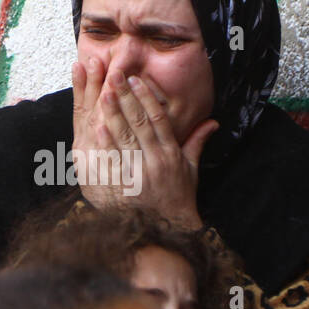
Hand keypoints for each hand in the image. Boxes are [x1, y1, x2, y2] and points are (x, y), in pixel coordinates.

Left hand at [70, 58, 217, 227]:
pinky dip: (104, 144)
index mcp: (170, 155)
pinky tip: (95, 127)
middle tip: (114, 75)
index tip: (136, 80)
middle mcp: (155, 163)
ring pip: (124, 140)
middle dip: (126, 98)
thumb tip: (213, 122)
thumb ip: (197, 142)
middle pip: (139, 124)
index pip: (159, 120)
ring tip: (102, 93)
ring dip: (112, 115)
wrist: (166, 232)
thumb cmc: (177, 199)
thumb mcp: (190, 170)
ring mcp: (138, 176)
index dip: (147, 98)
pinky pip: (112, 162)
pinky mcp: (123, 189)